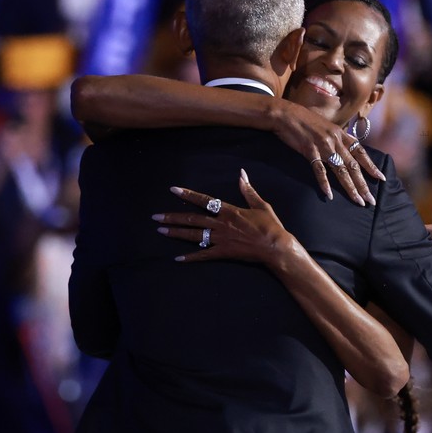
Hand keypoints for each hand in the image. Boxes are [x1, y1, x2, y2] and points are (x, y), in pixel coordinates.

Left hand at [154, 174, 297, 268]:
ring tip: (161, 231)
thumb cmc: (270, 226)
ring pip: (193, 235)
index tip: (173, 190)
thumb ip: (248, 190)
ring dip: (176, 233)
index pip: (204, 200)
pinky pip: (203, 254)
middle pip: (192, 219)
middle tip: (155, 217)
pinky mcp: (223, 252)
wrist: (276, 246)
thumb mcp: (260, 204)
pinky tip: (178, 258)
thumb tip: (241, 174)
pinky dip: (190, 257)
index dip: (187, 194)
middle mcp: (221, 223)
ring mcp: (220, 239)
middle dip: (172, 217)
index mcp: (229, 210)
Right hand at [270, 99, 384, 206]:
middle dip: (363, 184)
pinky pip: (319, 169)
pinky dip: (324, 183)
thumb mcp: (327, 128)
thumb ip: (337, 140)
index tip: (380, 178)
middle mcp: (336, 141)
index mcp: (341, 135)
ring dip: (350, 187)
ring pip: (341, 170)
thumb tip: (346, 152)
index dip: (371, 166)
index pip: (361, 152)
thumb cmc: (305, 122)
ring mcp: (323, 146)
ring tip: (358, 201)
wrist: (286, 114)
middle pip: (353, 166)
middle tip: (371, 200)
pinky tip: (329, 195)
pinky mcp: (309, 150)